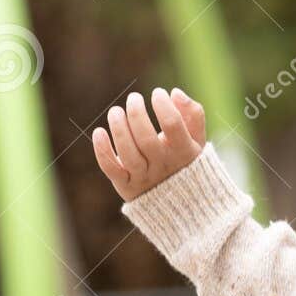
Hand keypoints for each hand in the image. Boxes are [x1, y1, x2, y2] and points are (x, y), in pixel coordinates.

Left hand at [92, 87, 206, 201]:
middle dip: (136, 115)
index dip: (163, 105)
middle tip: (133, 98)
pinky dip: (102, 151)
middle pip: (147, 140)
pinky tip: (99, 132)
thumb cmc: (185, 159)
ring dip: (118, 129)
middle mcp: (164, 166)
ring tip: (115, 111)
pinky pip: (111, 169)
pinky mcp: (126, 185)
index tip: (157, 93)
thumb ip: (193, 114)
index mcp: (184, 152)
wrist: (180, 202)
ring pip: (128, 154)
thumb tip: (175, 92)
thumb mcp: (197, 139)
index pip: (173, 125)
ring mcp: (144, 177)